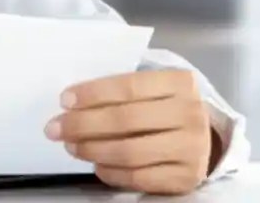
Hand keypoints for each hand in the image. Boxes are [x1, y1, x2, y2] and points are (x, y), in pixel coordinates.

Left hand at [47, 70, 216, 194]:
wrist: (204, 141)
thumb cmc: (167, 109)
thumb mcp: (155, 91)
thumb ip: (123, 93)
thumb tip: (73, 104)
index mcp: (181, 82)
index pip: (130, 86)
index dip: (94, 93)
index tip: (64, 100)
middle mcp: (190, 113)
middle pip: (126, 119)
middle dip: (84, 124)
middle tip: (55, 128)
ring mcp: (191, 148)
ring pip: (130, 151)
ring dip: (92, 149)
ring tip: (72, 146)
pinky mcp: (184, 177)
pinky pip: (137, 177)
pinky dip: (110, 172)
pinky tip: (96, 164)